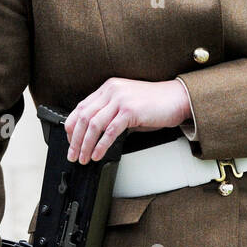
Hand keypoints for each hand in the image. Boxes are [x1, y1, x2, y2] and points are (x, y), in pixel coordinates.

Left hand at [65, 78, 191, 163]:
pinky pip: (110, 131)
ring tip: (84, 158)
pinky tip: (97, 155)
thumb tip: (95, 135)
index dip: (71, 127)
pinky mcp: (130, 111)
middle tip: (73, 155)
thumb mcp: (126, 106)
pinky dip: (101, 146)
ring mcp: (120, 99)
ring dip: (85, 145)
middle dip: (75, 140)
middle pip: (83, 117)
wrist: (176, 99)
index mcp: (108, 88)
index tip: (71, 142)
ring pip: (94, 125)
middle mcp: (111, 90)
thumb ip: (110, 115)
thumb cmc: (154, 105)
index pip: (81, 107)